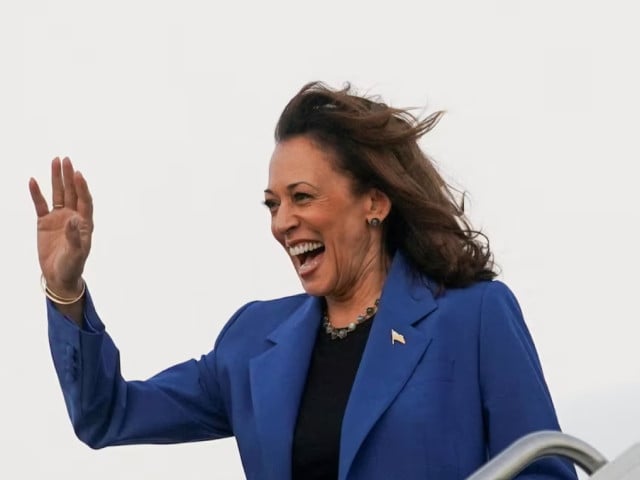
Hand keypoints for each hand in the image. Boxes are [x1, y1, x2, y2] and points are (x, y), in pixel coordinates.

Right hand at [29, 157, 93, 296]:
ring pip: (57, 194)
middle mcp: (73, 216)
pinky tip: (33, 181)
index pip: (84, 200)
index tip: (78, 174)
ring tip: (55, 162)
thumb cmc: (72, 265)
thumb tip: (74, 220)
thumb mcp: (76, 253)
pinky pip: (40, 204)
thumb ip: (75, 237)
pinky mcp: (44, 222)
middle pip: (71, 192)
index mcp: (85, 223)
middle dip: (69, 176)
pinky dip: (36, 193)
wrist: (59, 275)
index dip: (82, 187)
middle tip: (65, 159)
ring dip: (56, 179)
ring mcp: (58, 218)